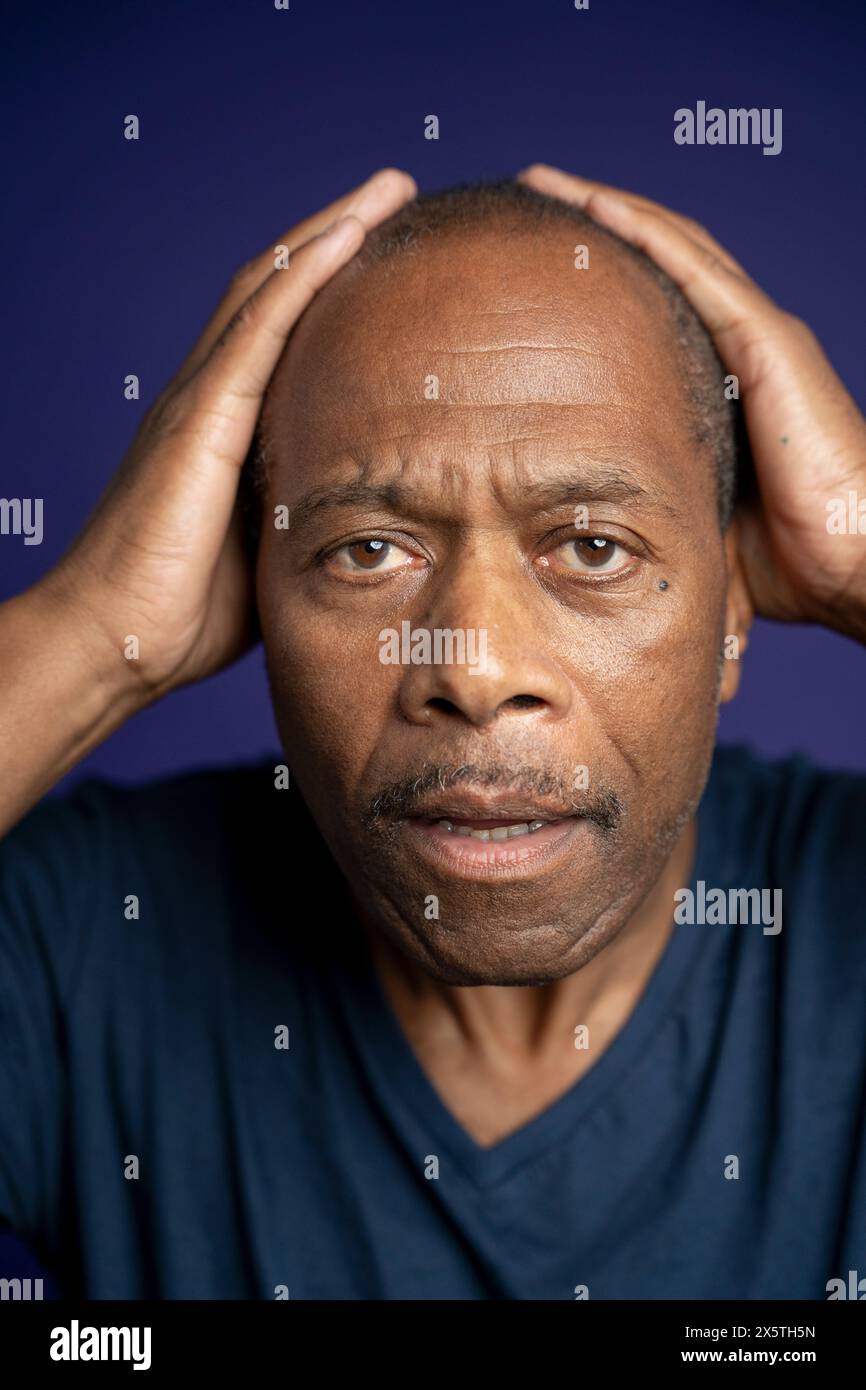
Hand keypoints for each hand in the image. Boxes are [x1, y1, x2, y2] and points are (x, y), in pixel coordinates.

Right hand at [42, 168, 416, 699]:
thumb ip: (307, 516)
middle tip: (398, 194)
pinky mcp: (200, 418)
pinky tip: (348, 235)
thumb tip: (372, 528)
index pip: (284, 329)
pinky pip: (260, 327)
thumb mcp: (270, 549)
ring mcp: (200, 399)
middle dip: (338, 234)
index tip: (391, 253)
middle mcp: (210, 394)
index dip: (333, 283)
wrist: (118, 638)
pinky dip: (305, 275)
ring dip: (330, 231)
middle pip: (277, 288)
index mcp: (226, 424)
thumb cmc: (186, 611)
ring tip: (387, 190)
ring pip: (269, 287)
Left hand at [517, 165, 865, 641]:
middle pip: (658, 260)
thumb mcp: (688, 519)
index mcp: (719, 380)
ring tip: (549, 182)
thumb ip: (641, 505)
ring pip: (674, 249)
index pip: (650, 303)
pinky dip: (649, 235)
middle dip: (596, 221)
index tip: (536, 258)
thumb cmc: (784, 557)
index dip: (598, 271)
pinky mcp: (770, 345)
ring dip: (611, 209)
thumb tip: (572, 540)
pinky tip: (600, 207)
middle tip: (533, 194)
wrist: (852, 565)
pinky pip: (699, 274)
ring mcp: (758, 338)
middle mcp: (739, 345)